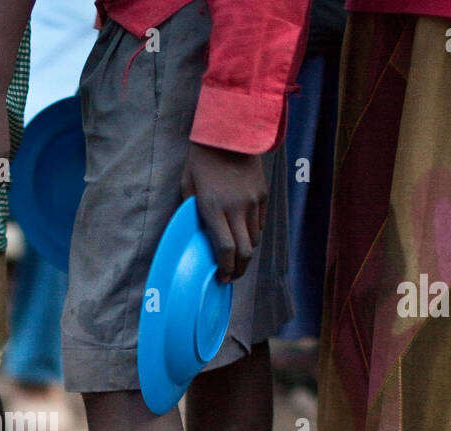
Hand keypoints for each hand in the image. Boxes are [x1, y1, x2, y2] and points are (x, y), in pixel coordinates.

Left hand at [181, 143, 268, 282]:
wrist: (229, 131)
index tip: (223, 278)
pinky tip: (244, 233)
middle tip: (233, 276)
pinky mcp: (263, 194)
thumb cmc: (201, 158)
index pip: (225, 249)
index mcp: (213, 208)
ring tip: (237, 254)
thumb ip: (192, 212)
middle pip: (245, 251)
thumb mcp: (187, 185)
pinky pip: (261, 222)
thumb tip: (198, 234)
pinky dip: (253, 233)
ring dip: (246, 251)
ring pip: (255, 238)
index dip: (226, 269)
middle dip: (240, 269)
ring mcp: (252, 201)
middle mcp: (236, 208)